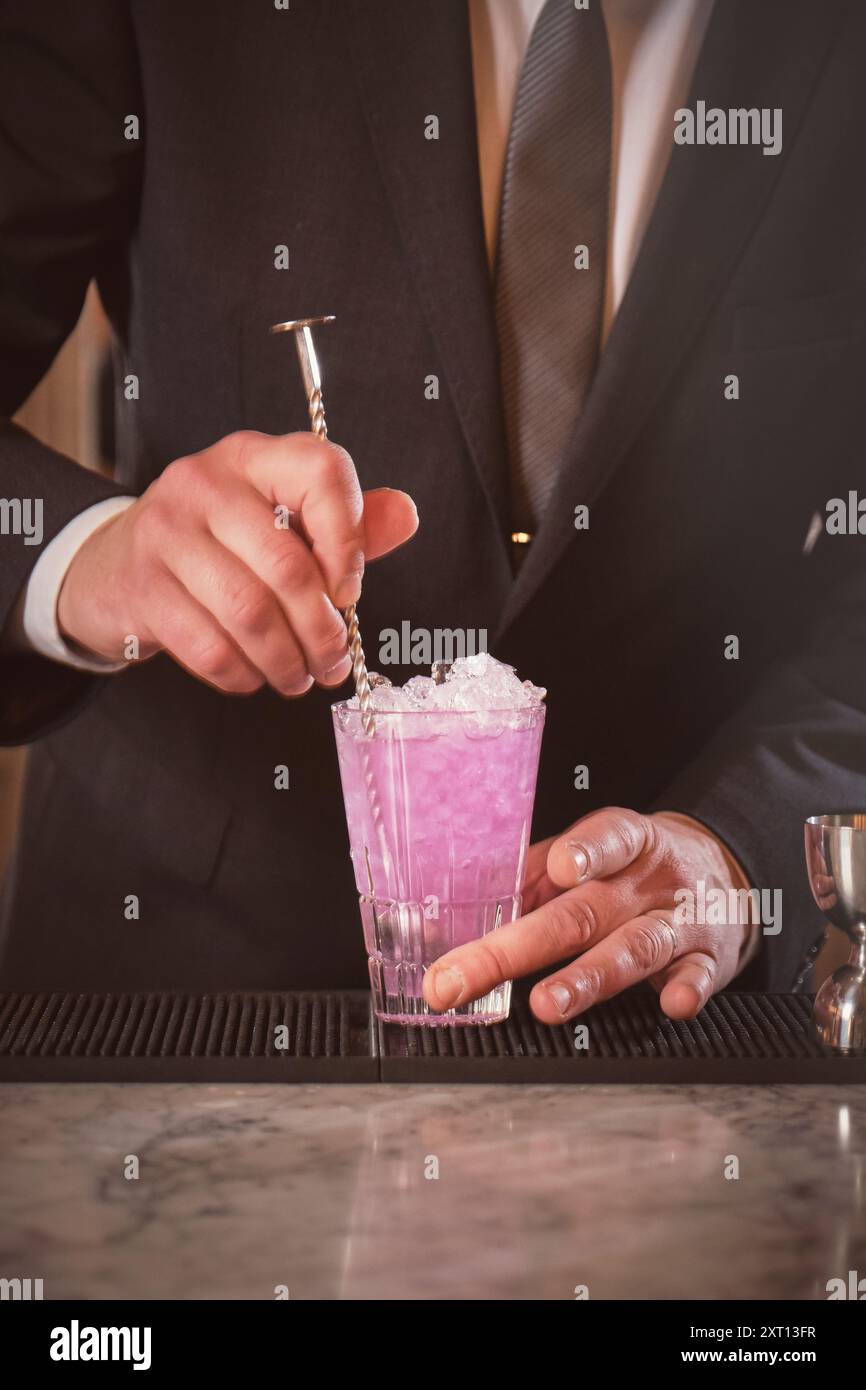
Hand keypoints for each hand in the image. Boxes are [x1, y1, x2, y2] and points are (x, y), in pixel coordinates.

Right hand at [57, 430, 416, 694]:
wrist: (113, 564)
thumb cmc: (217, 544)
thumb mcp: (279, 518)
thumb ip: (344, 522)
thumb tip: (405, 515)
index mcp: (254, 457)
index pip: (320, 472)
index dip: (349, 538)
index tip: (350, 591)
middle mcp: (206, 484)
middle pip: (287, 564)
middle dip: (321, 630)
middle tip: (334, 662)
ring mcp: (166, 533)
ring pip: (248, 612)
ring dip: (286, 660)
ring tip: (299, 678)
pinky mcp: (141, 587)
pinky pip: (208, 645)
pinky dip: (241, 673)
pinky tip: (254, 676)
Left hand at [423, 808, 752, 1021]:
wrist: (725, 873)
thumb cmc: (634, 867)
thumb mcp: (590, 854)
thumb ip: (530, 878)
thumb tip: (451, 918)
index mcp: (621, 843)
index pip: (606, 838)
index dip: (584, 852)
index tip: (557, 868)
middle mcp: (647, 882)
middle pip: (584, 913)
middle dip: (519, 949)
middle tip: (467, 976)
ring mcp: (679, 922)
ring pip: (634, 949)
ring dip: (588, 979)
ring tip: (546, 1005)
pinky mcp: (707, 960)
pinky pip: (697, 978)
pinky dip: (685, 992)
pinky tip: (670, 1005)